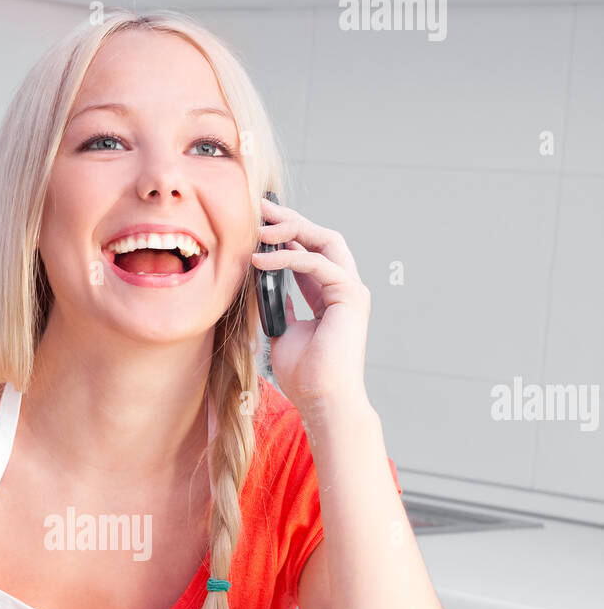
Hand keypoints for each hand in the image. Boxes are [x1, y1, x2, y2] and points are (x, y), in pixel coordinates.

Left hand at [253, 196, 371, 421]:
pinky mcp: (351, 295)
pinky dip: (286, 257)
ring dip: (291, 228)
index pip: (310, 251)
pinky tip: (260, 259)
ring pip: (324, 240)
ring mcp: (351, 289)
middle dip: (290, 219)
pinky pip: (315, 262)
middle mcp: (344, 287)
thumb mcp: (282, 331)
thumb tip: (259, 282)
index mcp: (330, 294)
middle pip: (320, 237)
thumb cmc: (304, 375)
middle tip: (259, 208)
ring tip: (258, 226)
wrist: (322, 400)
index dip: (286, 234)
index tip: (257, 223)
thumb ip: (277, 305)